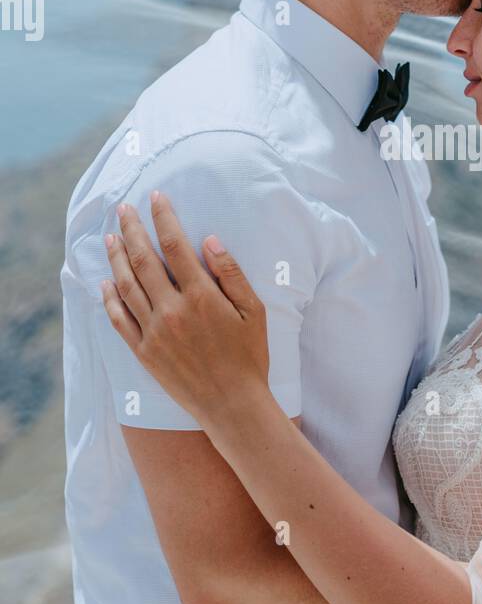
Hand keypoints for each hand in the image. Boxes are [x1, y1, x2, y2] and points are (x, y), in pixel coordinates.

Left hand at [101, 191, 269, 426]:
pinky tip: (105, 282)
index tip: (156, 198)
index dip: (163, 217)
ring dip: (116, 257)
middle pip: (144, 259)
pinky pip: (119, 319)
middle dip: (132, 229)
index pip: (175, 245)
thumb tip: (209, 241)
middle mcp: (172, 310)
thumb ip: (231, 274)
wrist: (232, 405)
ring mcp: (154, 332)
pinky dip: (109, 298)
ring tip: (110, 236)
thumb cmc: (250, 356)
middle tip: (123, 209)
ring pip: (126, 285)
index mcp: (201, 296)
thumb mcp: (254, 311)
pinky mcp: (144, 352)